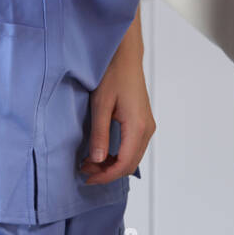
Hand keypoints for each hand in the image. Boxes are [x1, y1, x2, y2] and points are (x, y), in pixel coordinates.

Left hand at [79, 38, 155, 184]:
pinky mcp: (144, 122)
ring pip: (132, 158)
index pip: (124, 163)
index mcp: (138, 126)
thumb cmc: (113, 75)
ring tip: (90, 162)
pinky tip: (102, 152)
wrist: (126, 58)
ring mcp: (147, 126)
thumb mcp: (101, 105)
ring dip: (113, 165)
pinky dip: (118, 155)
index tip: (87, 177)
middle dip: (107, 172)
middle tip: (85, 169)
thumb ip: (100, 134)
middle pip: (130, 164)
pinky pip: (134, 148)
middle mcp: (147, 129)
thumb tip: (97, 160)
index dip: (105, 175)